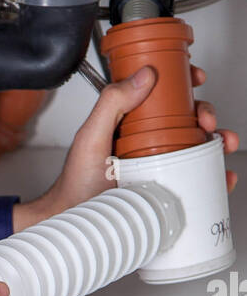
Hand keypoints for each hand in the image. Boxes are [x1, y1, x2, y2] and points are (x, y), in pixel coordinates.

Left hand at [12, 64, 238, 231]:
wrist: (74, 222)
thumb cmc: (77, 183)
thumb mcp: (91, 136)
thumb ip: (111, 102)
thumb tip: (144, 74)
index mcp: (131, 122)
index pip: (161, 94)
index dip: (183, 82)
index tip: (196, 78)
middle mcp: (147, 141)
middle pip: (186, 118)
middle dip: (207, 114)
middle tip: (208, 122)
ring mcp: (158, 165)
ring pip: (196, 146)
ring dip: (218, 143)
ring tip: (221, 146)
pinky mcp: (165, 190)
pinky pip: (195, 179)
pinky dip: (215, 176)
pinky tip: (221, 178)